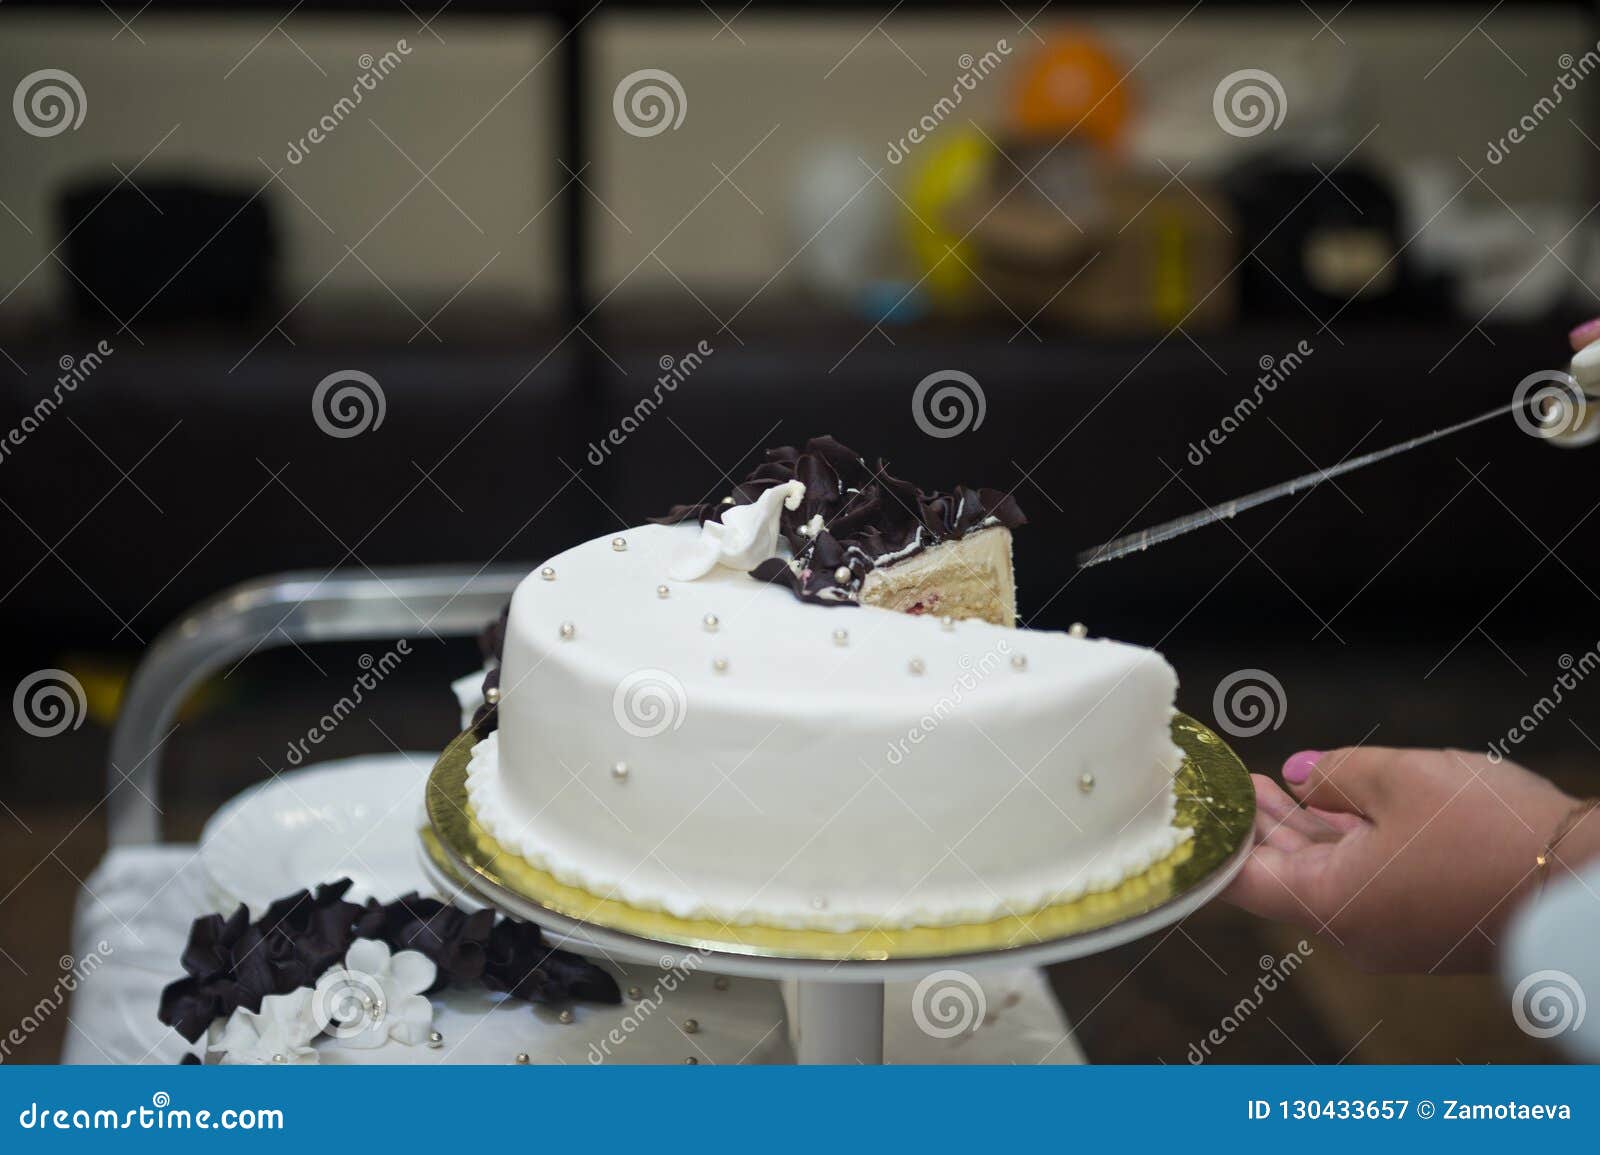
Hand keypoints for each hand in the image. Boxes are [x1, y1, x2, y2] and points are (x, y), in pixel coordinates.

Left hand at [1222, 746, 1576, 972]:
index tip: (1194, 808)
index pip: (1242, 880)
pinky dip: (1345, 848)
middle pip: (1283, 877)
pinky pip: (1368, 886)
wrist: (1584, 886)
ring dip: (1300, 832)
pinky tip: (1335, 811)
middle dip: (1258, 827)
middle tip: (1233, 785)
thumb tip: (1297, 777)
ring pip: (1328, 879)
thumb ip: (1333, 774)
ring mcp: (1392, 935)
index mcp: (1330, 903)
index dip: (1214, 842)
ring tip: (1270, 787)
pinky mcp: (1426, 928)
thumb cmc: (1492, 832)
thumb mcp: (1399, 777)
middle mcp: (1352, 931)